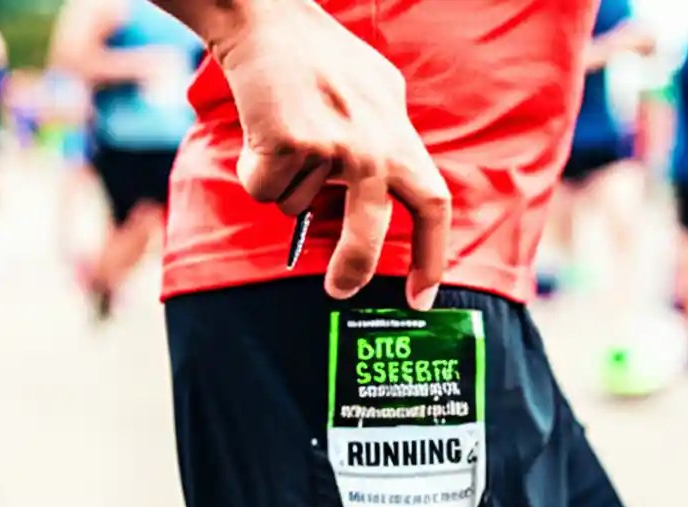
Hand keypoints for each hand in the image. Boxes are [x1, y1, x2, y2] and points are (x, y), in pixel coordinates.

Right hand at [214, 1, 448, 309]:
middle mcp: (372, 146)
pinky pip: (265, 190)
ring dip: (285, 185)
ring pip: (299, 207)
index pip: (432, 205)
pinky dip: (256, 171)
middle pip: (370, 232)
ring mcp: (331, 147)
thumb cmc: (319, 56)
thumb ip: (390, 139)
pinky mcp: (288, 146)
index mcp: (399, 135)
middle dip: (352, 268)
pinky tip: (263, 131)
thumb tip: (392, 188)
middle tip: (339, 289)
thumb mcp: (379, 92)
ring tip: (287, 135)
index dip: (432, 257)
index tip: (421, 298)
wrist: (269, 22)